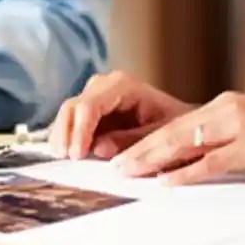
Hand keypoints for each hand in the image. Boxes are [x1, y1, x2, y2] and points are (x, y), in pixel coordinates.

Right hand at [49, 71, 193, 160]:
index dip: (80, 130)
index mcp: (123, 85)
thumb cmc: (177, 125)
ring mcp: (96, 97)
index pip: (90, 105)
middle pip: (73, 106)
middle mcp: (105, 86)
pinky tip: (64, 153)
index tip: (77, 156)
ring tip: (60, 158)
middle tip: (64, 158)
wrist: (183, 121)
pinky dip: (67, 137)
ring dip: (62, 136)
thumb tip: (98, 148)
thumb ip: (131, 141)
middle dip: (66, 132)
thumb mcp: (161, 134)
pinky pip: (73, 121)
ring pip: (69, 113)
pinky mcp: (92, 111)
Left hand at [112, 92, 244, 184]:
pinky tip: (167, 180)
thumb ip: (229, 137)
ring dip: (152, 158)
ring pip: (184, 142)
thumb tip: (203, 154)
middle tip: (114, 162)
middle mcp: (227, 110)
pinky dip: (186, 171)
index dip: (147, 137)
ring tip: (128, 170)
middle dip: (139, 147)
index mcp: (226, 106)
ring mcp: (239, 127)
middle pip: (172, 130)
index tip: (124, 150)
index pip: (177, 122)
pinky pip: (212, 161)